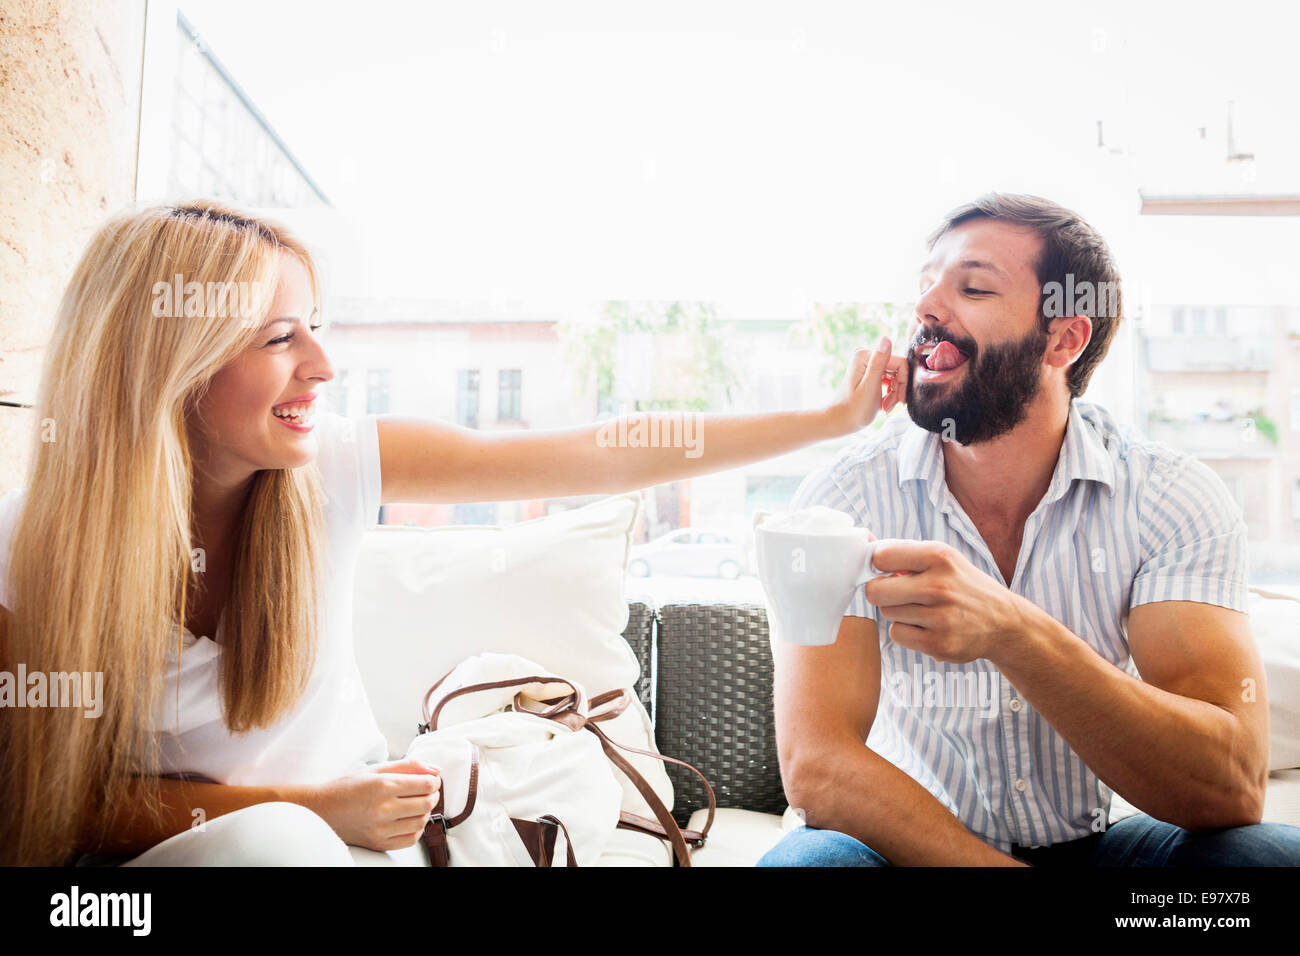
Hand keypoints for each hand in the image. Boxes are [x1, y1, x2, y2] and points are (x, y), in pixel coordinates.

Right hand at [300, 757, 440, 851]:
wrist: (321, 810)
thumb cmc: (348, 787)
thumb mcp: (376, 769)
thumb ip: (408, 766)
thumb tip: (436, 770)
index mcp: (383, 785)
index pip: (426, 784)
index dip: (433, 781)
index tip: (430, 780)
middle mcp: (383, 809)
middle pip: (426, 803)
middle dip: (432, 795)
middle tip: (426, 791)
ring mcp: (381, 829)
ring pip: (421, 822)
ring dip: (425, 812)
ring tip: (417, 804)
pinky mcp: (378, 843)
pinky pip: (410, 839)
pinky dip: (417, 829)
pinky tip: (409, 819)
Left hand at [825, 337, 908, 435]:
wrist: (840, 422)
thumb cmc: (854, 409)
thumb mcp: (870, 386)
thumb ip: (879, 363)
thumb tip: (886, 338)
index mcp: (865, 356)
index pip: (900, 363)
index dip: (903, 382)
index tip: (899, 399)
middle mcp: (866, 357)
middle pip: (898, 370)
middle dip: (897, 389)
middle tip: (890, 406)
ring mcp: (868, 365)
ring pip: (895, 377)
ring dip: (894, 394)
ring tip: (885, 407)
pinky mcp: (870, 374)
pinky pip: (889, 381)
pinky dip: (889, 394)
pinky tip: (883, 405)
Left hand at [862, 539, 1032, 664]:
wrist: (1003, 622)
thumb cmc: (962, 585)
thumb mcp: (941, 558)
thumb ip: (902, 551)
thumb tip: (864, 540)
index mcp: (939, 556)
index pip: (881, 556)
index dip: (877, 564)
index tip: (887, 569)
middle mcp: (940, 586)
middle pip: (875, 591)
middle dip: (881, 592)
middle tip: (899, 593)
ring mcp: (940, 617)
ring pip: (887, 614)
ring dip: (898, 612)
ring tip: (923, 610)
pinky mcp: (939, 644)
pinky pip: (897, 635)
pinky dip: (907, 632)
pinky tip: (927, 627)